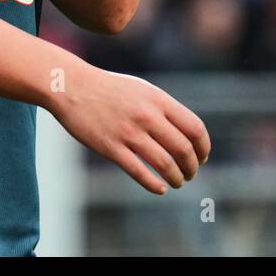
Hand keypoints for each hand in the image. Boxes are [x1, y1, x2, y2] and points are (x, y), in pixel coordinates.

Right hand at [46, 63, 210, 193]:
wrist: (72, 86)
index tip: (202, 157)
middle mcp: (147, 116)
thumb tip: (186, 133)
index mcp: (158, 100)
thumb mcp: (142, 90)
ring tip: (177, 182)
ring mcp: (128, 132)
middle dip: (192, 167)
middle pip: (183, 149)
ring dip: (176, 178)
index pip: (194, 128)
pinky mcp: (110, 147)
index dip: (203, 147)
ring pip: (164, 164)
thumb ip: (164, 109)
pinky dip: (154, 185)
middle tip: (190, 174)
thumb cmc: (109, 89)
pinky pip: (139, 172)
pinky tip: (160, 189)